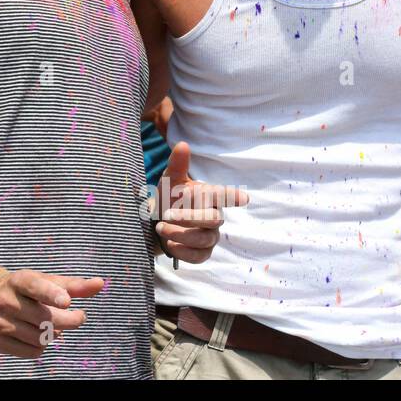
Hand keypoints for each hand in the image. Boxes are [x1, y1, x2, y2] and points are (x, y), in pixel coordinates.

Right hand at [0, 268, 103, 358]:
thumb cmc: (26, 289)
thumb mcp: (46, 281)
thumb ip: (74, 285)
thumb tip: (100, 284)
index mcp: (18, 280)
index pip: (34, 286)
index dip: (51, 294)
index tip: (67, 301)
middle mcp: (5, 300)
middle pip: (45, 318)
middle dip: (68, 320)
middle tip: (79, 317)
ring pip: (40, 338)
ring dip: (53, 334)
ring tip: (50, 325)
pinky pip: (32, 352)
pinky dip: (41, 347)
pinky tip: (37, 335)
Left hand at [154, 142, 248, 263]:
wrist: (156, 221)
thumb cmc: (169, 197)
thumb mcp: (170, 180)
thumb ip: (177, 165)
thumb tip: (183, 144)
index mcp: (209, 197)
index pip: (223, 195)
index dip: (233, 196)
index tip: (244, 199)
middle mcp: (214, 216)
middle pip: (213, 219)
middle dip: (190, 217)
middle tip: (166, 215)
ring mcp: (210, 236)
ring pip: (205, 239)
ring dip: (181, 234)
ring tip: (160, 227)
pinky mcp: (202, 253)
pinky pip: (199, 256)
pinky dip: (183, 251)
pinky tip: (169, 244)